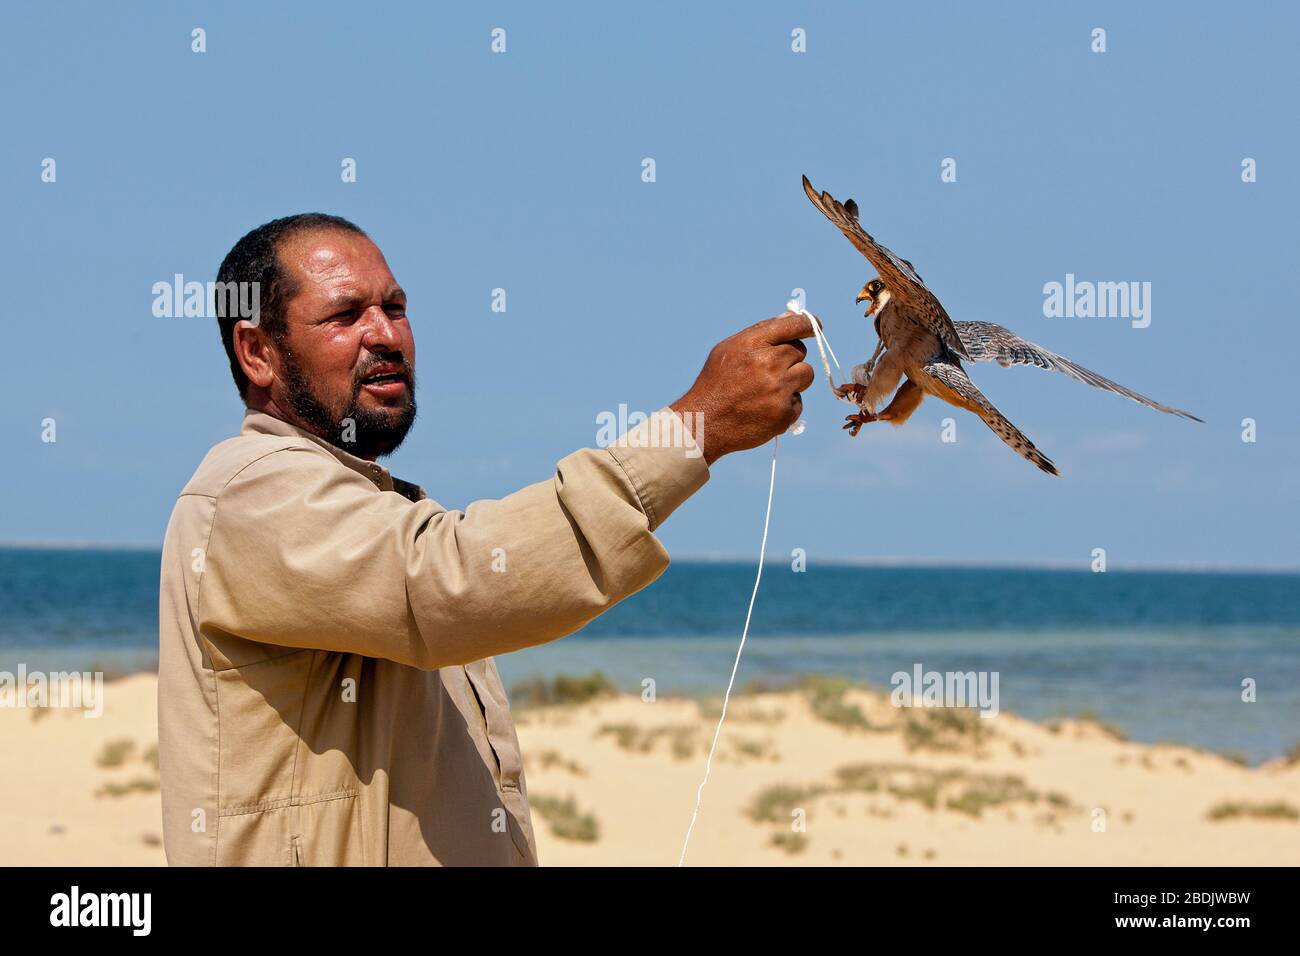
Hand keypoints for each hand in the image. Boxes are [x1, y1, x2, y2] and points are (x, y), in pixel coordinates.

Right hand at [669, 311, 816, 464]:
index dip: (808, 323)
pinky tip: (763, 410)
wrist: (704, 424)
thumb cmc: (716, 383)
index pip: (794, 325)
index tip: (815, 325)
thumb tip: (791, 315)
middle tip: (770, 371)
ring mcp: (778, 390)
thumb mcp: (729, 350)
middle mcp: (768, 364)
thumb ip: (761, 332)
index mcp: (753, 343)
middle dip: (790, 358)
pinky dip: (785, 406)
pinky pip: (798, 402)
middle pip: (800, 350)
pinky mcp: (784, 413)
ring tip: (767, 390)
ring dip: (793, 380)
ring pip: (806, 374)